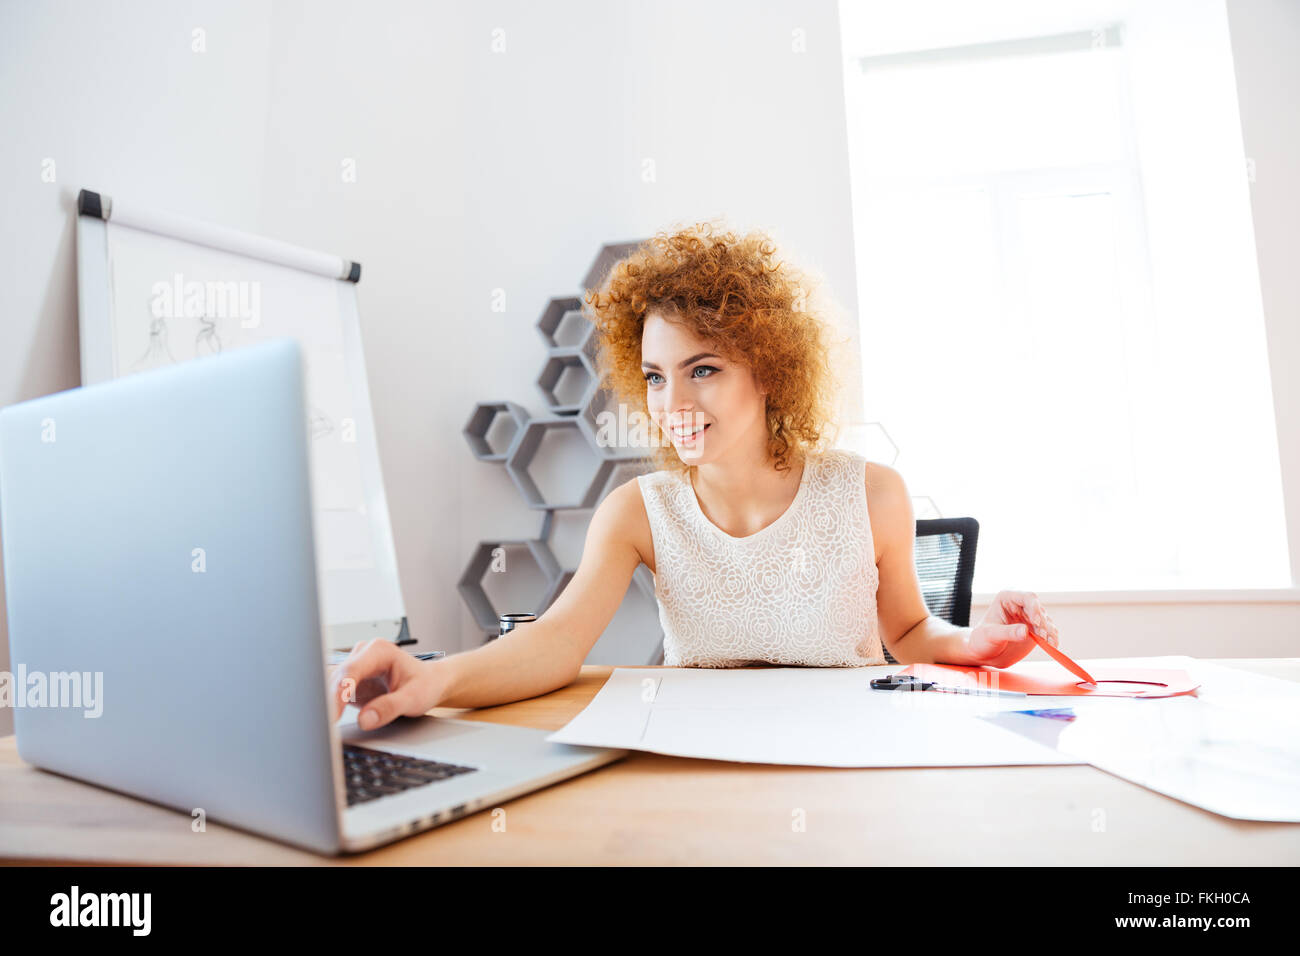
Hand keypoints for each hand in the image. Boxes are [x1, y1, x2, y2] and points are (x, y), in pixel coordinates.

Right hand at [328, 639, 443, 729]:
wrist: (429, 683)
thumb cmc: (424, 684)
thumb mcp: (414, 698)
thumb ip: (391, 707)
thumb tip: (365, 719)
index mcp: (378, 651)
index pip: (351, 670)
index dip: (339, 693)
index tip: (332, 714)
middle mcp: (363, 655)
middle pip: (337, 678)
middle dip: (329, 702)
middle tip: (325, 726)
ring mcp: (355, 668)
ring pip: (331, 687)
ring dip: (327, 706)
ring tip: (325, 729)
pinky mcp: (350, 683)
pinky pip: (334, 695)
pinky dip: (330, 708)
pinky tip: (329, 722)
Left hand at [967, 589, 1059, 668]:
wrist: (984, 653)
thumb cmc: (981, 640)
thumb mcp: (990, 635)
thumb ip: (1007, 632)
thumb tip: (1025, 631)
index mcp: (1007, 598)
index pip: (1027, 597)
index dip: (1034, 608)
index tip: (1035, 623)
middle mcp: (1021, 605)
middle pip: (1040, 609)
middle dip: (1043, 623)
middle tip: (1043, 637)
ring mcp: (1030, 618)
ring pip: (1046, 621)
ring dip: (1050, 631)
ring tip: (1050, 643)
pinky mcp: (1036, 630)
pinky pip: (1049, 632)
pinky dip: (1052, 638)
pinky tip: (1053, 645)